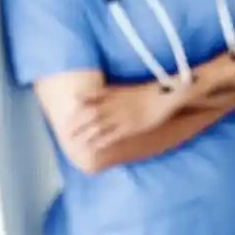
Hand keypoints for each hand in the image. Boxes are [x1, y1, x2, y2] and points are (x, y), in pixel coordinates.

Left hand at [64, 84, 189, 150]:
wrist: (168, 94)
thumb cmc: (148, 92)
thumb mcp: (127, 88)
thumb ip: (109, 92)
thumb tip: (91, 95)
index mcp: (115, 93)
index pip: (91, 98)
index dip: (78, 106)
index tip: (67, 114)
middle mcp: (115, 104)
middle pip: (90, 114)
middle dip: (77, 124)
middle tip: (66, 133)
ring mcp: (123, 116)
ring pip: (99, 126)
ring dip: (86, 135)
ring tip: (77, 143)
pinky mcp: (131, 126)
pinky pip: (113, 135)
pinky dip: (102, 141)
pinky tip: (95, 146)